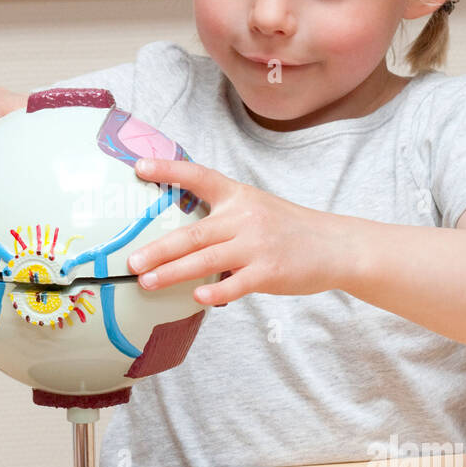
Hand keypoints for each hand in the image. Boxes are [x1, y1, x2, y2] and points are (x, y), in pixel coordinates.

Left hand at [125, 158, 353, 302]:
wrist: (334, 246)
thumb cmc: (287, 229)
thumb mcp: (255, 208)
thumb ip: (221, 218)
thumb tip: (176, 239)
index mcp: (237, 196)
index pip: (198, 177)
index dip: (168, 170)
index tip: (138, 168)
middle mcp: (244, 217)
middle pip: (192, 233)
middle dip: (158, 249)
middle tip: (131, 261)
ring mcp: (256, 245)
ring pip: (205, 260)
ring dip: (172, 273)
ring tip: (146, 282)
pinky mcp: (269, 272)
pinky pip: (235, 284)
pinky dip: (214, 292)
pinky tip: (196, 298)